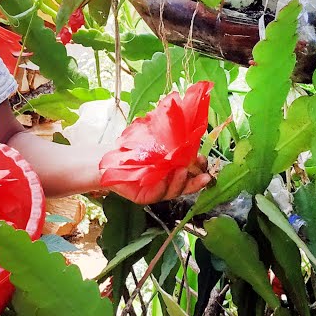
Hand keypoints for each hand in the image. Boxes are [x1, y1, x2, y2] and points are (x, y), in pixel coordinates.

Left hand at [98, 82, 214, 204]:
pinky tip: (164, 178)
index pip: (191, 172)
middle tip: (205, 176)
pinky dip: (162, 186)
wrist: (111, 156)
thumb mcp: (157, 139)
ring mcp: (157, 191)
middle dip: (196, 181)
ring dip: (181, 182)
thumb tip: (188, 118)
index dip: (199, 168)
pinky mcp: (144, 197)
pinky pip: (157, 194)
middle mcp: (168, 182)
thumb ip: (173, 136)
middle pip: (186, 185)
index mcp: (174, 169)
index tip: (202, 159)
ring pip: (174, 191)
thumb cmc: (135, 146)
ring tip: (183, 171)